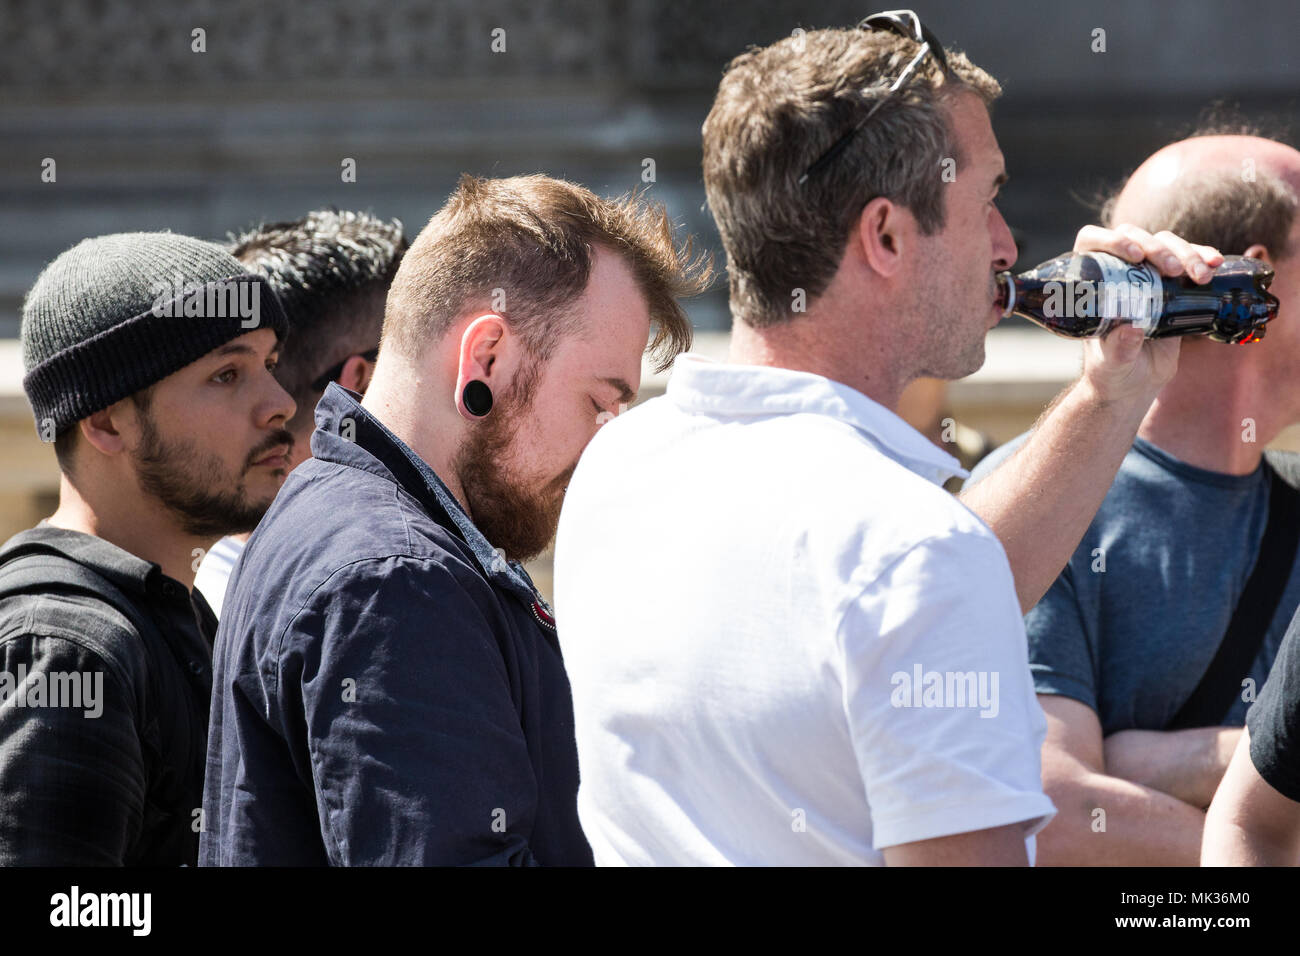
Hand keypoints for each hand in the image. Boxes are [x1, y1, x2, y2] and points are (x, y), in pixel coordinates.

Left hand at [1072, 224, 1223, 404]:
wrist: (1135, 383)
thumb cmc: (1113, 370)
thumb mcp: (1113, 363)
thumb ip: (1119, 348)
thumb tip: (1132, 329)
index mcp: (1094, 284)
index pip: (1092, 243)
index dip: (1111, 241)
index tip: (1134, 256)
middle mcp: (1118, 272)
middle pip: (1135, 237)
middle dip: (1157, 247)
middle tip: (1173, 271)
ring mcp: (1148, 274)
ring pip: (1165, 242)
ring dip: (1186, 252)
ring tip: (1201, 276)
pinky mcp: (1175, 283)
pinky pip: (1190, 258)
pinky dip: (1204, 256)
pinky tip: (1215, 264)